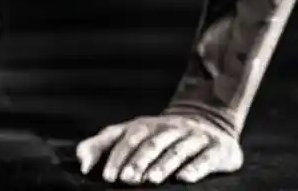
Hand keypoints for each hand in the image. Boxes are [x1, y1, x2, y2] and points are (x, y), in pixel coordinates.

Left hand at [75, 113, 242, 184]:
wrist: (209, 119)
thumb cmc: (159, 135)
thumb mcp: (129, 134)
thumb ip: (101, 144)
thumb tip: (80, 162)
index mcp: (146, 125)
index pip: (128, 138)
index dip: (117, 156)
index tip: (108, 177)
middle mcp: (170, 128)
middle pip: (151, 143)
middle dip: (137, 161)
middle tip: (126, 179)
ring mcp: (194, 136)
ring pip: (177, 149)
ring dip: (162, 165)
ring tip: (151, 179)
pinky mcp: (217, 148)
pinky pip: (205, 157)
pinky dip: (195, 167)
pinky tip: (185, 178)